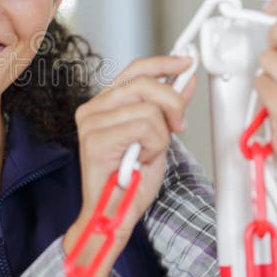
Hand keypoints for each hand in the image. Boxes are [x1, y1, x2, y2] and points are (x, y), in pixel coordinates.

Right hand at [63, 55, 196, 276]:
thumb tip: (184, 81)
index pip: (134, 70)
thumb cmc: (128, 182)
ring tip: (147, 154)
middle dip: (172, 104)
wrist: (112, 214)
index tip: (185, 62)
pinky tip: (141, 159)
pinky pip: (144, 128)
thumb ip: (167, 108)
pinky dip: (153, 146)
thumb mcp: (156, 138)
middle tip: (178, 126)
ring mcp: (91, 123)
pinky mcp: (96, 138)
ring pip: (149, 110)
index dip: (163, 63)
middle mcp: (93, 109)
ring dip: (160, 137)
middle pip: (145, 85)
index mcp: (104, 104)